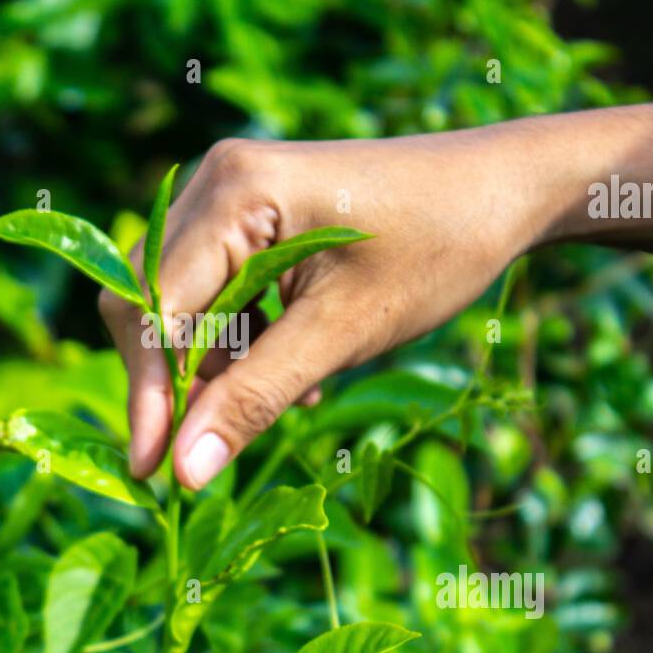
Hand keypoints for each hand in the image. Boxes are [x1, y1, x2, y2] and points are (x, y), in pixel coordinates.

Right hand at [98, 131, 545, 489]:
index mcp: (236, 193)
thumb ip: (255, 397)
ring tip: (281, 402)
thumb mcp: (344, 334)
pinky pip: (215, 286)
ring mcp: (232, 191)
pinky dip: (238, 339)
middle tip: (197, 453)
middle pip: (151, 300)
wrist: (503, 189)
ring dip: (213, 364)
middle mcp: (217, 180)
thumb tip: (184, 472)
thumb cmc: (437, 249)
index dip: (149, 394)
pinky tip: (289, 372)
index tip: (151, 472)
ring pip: (181, 299)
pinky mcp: (251, 211)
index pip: (154, 308)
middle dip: (174, 380)